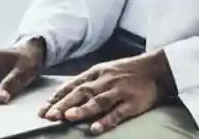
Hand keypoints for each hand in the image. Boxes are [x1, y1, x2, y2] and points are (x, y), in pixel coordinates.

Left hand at [38, 51, 174, 134]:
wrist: (156, 69)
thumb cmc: (127, 71)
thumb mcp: (104, 70)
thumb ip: (86, 82)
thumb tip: (64, 93)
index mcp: (96, 72)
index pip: (72, 85)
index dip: (57, 97)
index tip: (42, 108)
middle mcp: (105, 81)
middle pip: (81, 93)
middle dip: (63, 104)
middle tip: (48, 115)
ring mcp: (119, 91)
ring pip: (97, 101)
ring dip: (82, 110)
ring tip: (67, 117)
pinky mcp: (132, 103)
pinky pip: (117, 113)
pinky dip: (105, 121)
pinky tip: (94, 129)